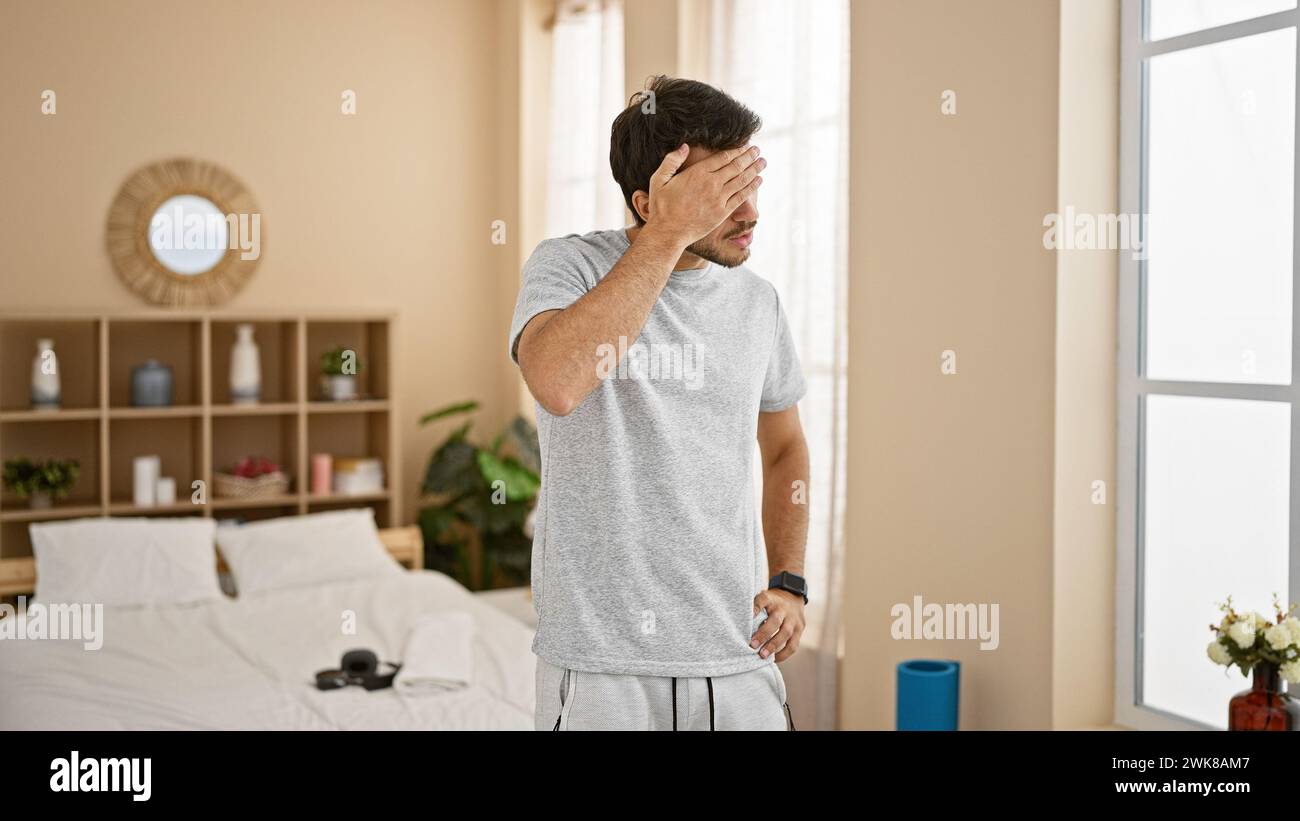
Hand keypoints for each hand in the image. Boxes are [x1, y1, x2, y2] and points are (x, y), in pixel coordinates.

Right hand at [643, 143, 764, 245]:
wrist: (668, 232)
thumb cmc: (661, 206)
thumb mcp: (659, 179)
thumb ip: (671, 160)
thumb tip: (685, 146)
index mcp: (697, 173)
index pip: (723, 157)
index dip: (736, 150)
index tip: (744, 145)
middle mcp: (711, 184)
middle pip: (736, 166)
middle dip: (749, 156)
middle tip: (757, 150)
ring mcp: (718, 199)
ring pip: (741, 180)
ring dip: (754, 169)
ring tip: (763, 162)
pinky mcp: (722, 212)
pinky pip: (741, 197)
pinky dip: (751, 187)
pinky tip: (758, 181)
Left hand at [751, 588, 804, 662]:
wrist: (793, 597)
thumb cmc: (771, 603)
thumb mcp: (762, 598)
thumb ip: (753, 608)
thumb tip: (739, 623)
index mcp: (771, 599)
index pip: (763, 599)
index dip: (755, 607)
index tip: (749, 616)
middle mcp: (783, 608)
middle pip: (775, 621)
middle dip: (764, 634)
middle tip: (753, 645)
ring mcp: (793, 619)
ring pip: (786, 633)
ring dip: (773, 646)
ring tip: (763, 656)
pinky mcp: (800, 629)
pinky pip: (793, 644)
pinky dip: (784, 654)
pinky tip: (773, 659)